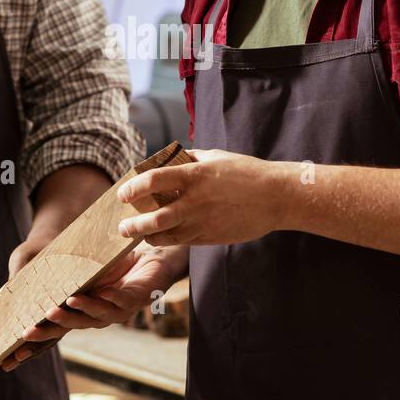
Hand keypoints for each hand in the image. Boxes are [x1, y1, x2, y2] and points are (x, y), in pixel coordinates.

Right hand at [0, 244, 179, 371]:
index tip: (13, 353)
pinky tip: (97, 293)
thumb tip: (21, 279)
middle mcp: (95, 317)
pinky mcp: (133, 300)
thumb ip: (55, 276)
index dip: (35, 344)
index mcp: (80, 312)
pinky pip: (120, 301)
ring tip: (58, 308)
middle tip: (27, 332)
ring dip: (76, 313)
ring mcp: (115, 312)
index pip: (54, 331)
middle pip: (68, 328)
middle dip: (48, 331)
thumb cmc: (111, 263)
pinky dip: (108, 297)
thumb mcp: (78, 267)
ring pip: (93, 318)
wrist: (150, 256)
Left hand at [116, 148, 291, 245]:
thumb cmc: (246, 173)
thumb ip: (189, 159)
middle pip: (154, 218)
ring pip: (165, 237)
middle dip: (133, 225)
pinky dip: (167, 241)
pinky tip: (160, 238)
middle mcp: (196, 201)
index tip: (123, 194)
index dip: (133, 188)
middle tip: (122, 226)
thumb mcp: (215, 157)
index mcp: (195, 176)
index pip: (153, 181)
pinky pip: (182, 242)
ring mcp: (203, 222)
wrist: (276, 197)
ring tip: (138, 234)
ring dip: (147, 237)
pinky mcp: (210, 237)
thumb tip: (166, 160)